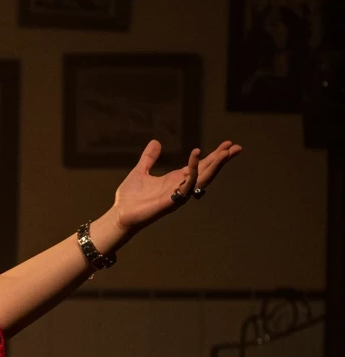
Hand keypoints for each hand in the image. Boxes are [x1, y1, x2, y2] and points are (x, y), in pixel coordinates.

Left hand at [111, 139, 241, 232]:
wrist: (120, 215)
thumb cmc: (129, 198)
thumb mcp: (140, 171)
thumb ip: (149, 158)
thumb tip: (156, 142)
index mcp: (175, 180)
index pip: (200, 166)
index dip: (213, 156)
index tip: (227, 145)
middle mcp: (180, 187)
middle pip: (207, 171)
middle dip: (221, 160)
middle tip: (236, 147)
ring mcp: (178, 194)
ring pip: (203, 178)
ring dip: (215, 165)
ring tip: (225, 152)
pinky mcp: (173, 200)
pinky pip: (187, 183)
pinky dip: (194, 169)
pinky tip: (196, 156)